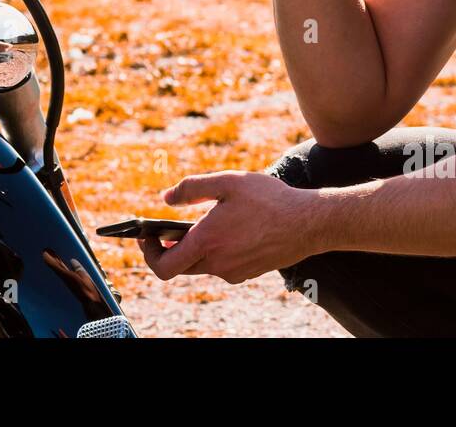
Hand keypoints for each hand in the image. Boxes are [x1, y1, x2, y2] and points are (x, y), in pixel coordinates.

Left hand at [137, 171, 323, 284]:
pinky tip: (230, 228)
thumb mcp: (227, 182)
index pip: (164, 266)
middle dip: (170, 249)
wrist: (309, 223)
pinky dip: (216, 250)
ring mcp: (234, 272)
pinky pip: (222, 264)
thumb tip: (166, 198)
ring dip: (196, 247)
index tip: (147, 237)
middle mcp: (218, 264)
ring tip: (206, 221)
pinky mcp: (248, 272)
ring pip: (202, 264)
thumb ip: (192, 189)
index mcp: (207, 242)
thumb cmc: (269, 200)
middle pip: (180, 266)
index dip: (149, 254)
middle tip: (167, 229)